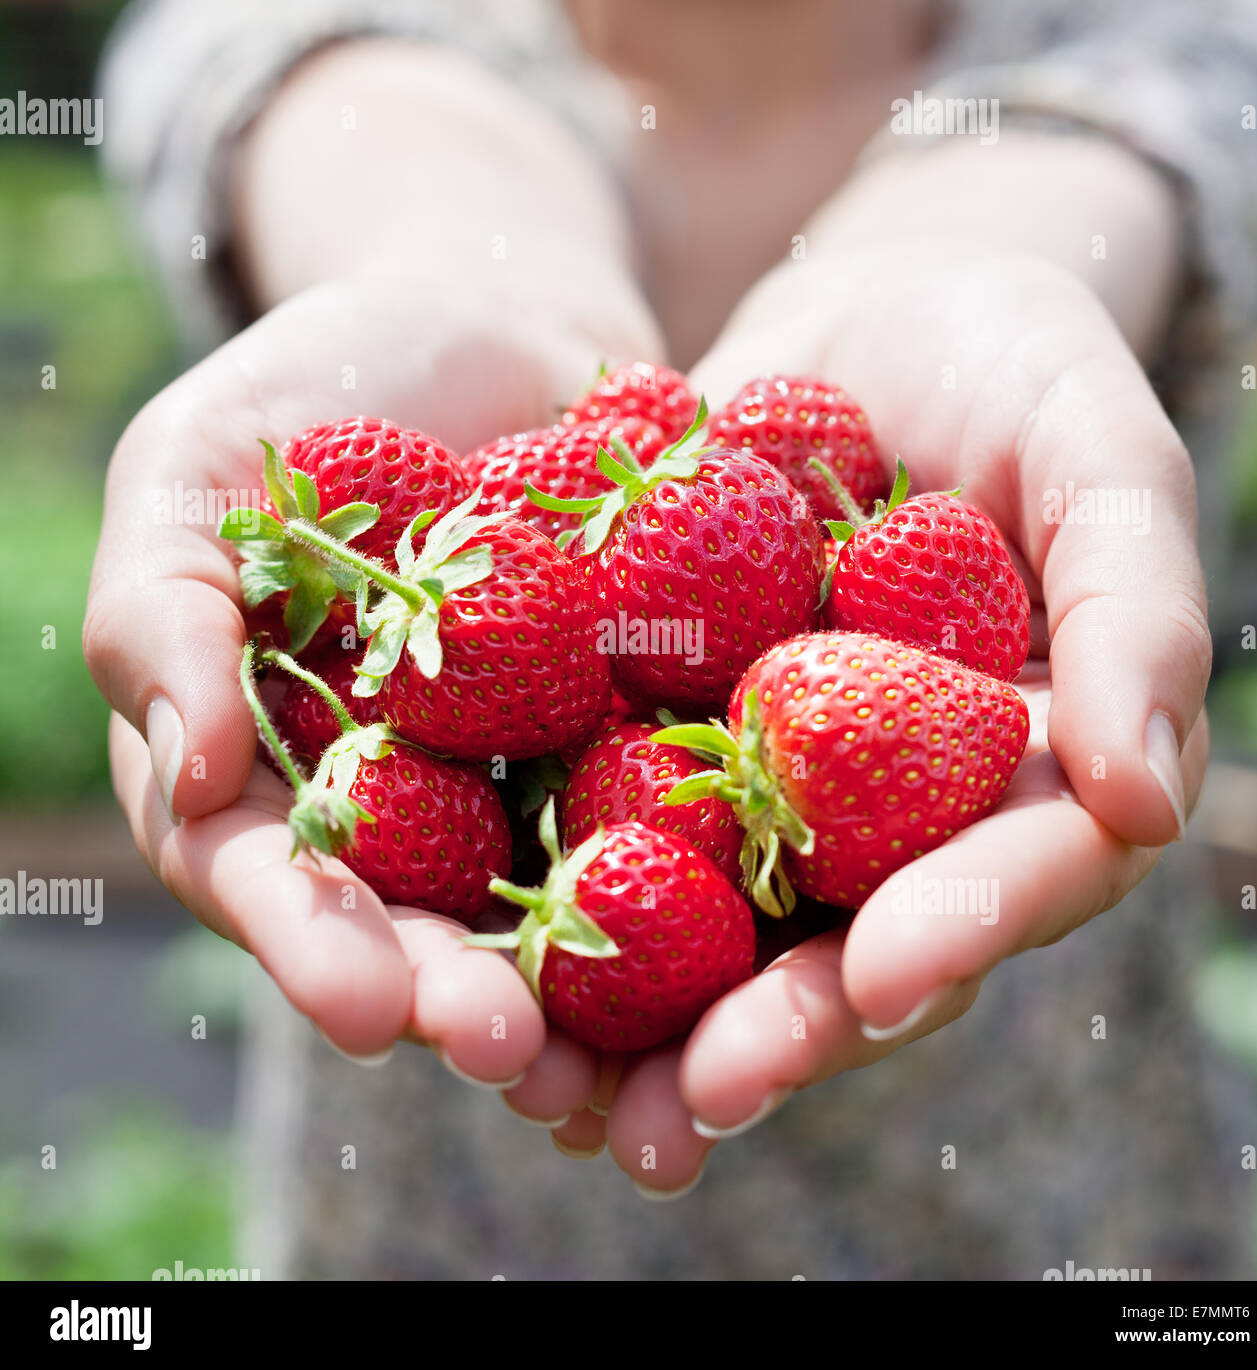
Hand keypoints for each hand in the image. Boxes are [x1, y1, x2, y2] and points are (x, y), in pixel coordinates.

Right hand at [85, 273, 644, 1123]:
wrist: (500, 319)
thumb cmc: (328, 381)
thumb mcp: (203, 465)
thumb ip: (166, 611)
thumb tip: (196, 770)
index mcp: (277, 757)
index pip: (274, 876)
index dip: (314, 947)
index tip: (371, 1007)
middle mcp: (404, 794)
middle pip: (419, 923)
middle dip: (458, 996)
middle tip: (513, 1055)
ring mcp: (525, 772)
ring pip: (546, 903)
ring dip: (582, 992)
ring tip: (625, 1057)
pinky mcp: (636, 731)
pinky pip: (668, 811)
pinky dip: (699, 880)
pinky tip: (743, 949)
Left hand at [575, 245, 1210, 1193]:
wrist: (864, 313)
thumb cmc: (1020, 367)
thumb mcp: (1104, 456)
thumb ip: (1139, 616)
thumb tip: (1144, 800)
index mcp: (1016, 775)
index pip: (998, 882)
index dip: (949, 937)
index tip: (878, 982)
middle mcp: (885, 808)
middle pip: (837, 945)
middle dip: (768, 1030)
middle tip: (691, 1106)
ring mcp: (761, 778)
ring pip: (705, 919)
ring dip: (631, 1013)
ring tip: (551, 1087)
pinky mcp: (653, 727)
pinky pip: (595, 808)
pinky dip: (537, 873)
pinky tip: (470, 940)